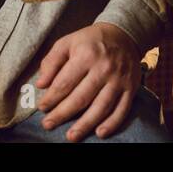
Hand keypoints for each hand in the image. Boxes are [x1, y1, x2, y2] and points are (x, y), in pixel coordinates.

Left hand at [36, 22, 142, 140]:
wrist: (123, 34)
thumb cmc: (89, 41)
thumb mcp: (67, 42)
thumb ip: (51, 62)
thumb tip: (41, 84)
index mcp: (85, 55)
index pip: (65, 82)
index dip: (52, 98)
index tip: (42, 108)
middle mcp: (103, 68)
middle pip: (81, 97)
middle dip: (63, 114)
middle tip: (48, 125)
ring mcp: (119, 80)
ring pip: (101, 107)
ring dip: (85, 125)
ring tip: (71, 136)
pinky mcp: (131, 88)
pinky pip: (122, 110)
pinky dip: (112, 123)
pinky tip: (100, 133)